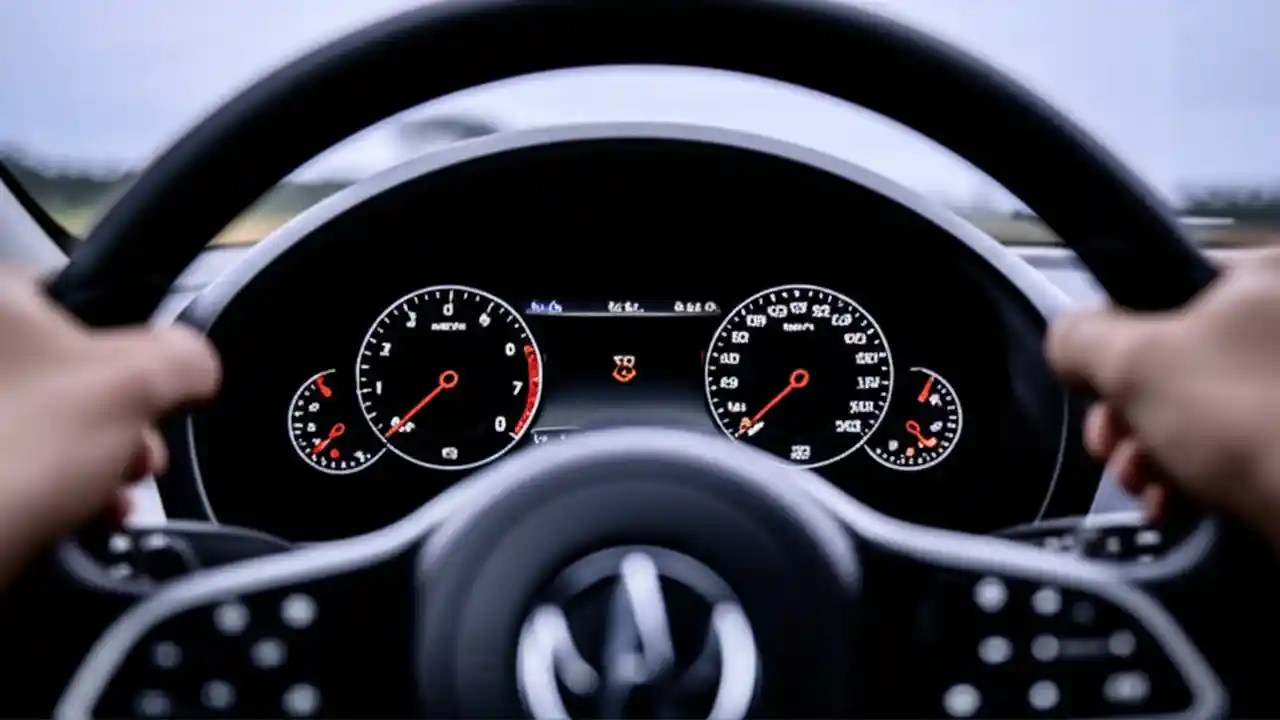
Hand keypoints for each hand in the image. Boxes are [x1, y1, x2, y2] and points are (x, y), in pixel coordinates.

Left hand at [0, 267, 219, 582]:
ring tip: (112, 490)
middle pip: (72, 366)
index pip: (87, 299)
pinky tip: (81, 509)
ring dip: (99, 455)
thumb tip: (195, 365)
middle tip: (137, 450)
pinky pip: (22, 454)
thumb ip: (186, 357)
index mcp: (1, 300)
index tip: (152, 389)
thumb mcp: (140, 384)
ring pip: (49, 416)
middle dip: (122, 417)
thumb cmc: (21, 450)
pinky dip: (58, 480)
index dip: (134, 346)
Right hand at [1046, 250, 1279, 546]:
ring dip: (1159, 452)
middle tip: (1118, 447)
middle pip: (1184, 357)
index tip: (1099, 393)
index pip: (1160, 292)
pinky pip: (1247, 446)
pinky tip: (1183, 504)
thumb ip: (1080, 337)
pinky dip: (1206, 476)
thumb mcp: (1133, 362)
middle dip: (1133, 413)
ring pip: (1211, 407)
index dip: (1115, 346)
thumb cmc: (1255, 422)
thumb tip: (1068, 342)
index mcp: (1270, 273)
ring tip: (1150, 485)